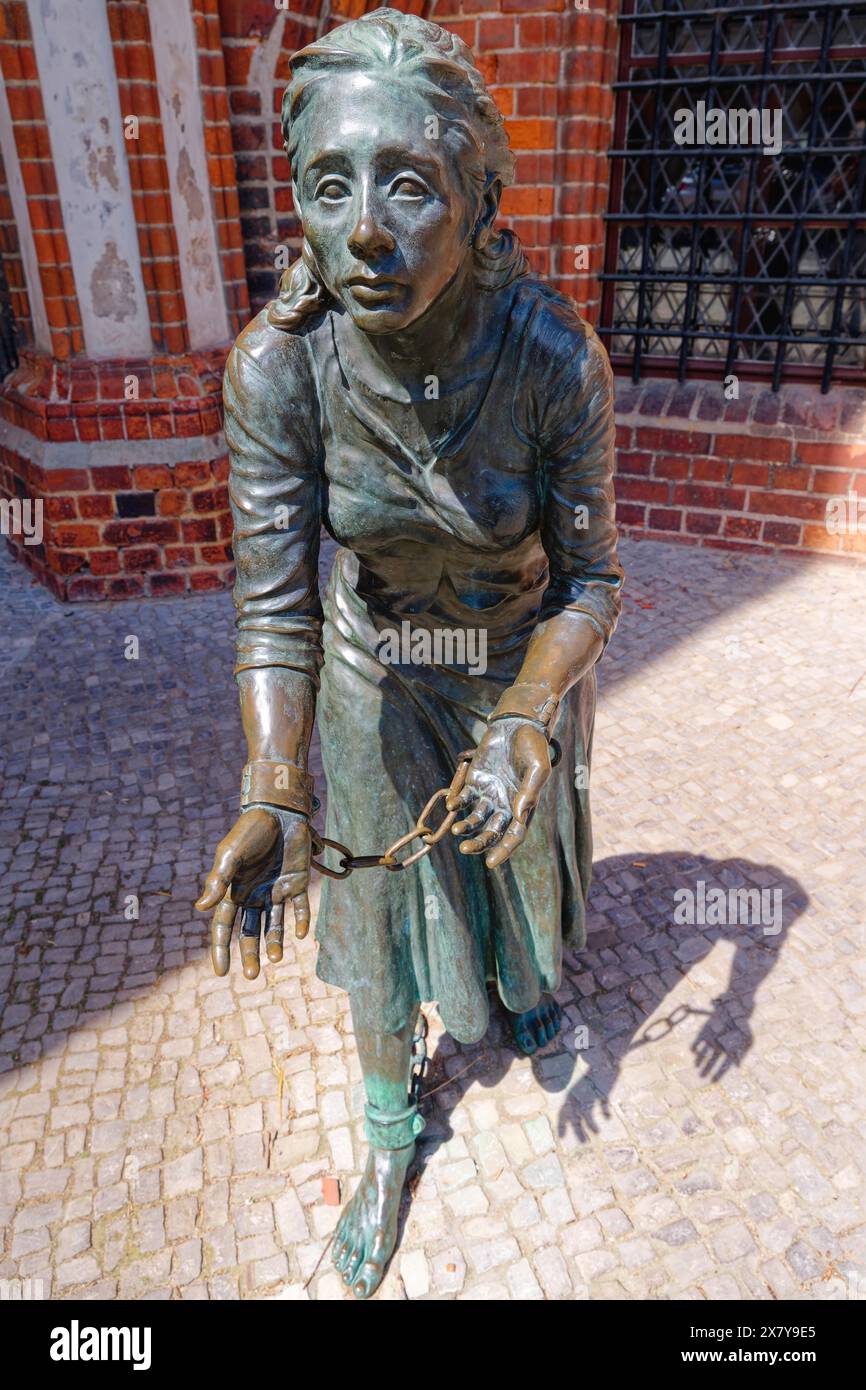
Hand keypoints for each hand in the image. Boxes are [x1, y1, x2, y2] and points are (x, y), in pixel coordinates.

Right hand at [195, 807, 312, 979]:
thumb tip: (201, 908)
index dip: (220, 949)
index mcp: (233, 890)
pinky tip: (302, 935)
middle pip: (248, 931)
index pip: (224, 925)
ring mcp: (276, 890)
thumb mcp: (230, 854)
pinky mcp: (297, 883)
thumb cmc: (250, 830)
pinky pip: (300, 908)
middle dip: (249, 954)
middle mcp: (253, 894)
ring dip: (274, 943)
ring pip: (273, 925)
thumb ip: (218, 881)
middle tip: (252, 975)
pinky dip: (301, 921)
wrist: (279, 811)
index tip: (221, 972)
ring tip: (276, 960)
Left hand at [446, 718, 553, 868]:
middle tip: (466, 850)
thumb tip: (519, 815)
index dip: (503, 851)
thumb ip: (529, 791)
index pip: (513, 835)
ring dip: (466, 828)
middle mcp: (505, 804)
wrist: (517, 722)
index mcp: (523, 806)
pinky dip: (456, 804)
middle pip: (491, 832)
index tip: (490, 863)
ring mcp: (488, 793)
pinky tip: (452, 805)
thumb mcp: (537, 768)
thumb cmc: (533, 745)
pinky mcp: (474, 780)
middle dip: (479, 844)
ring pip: (475, 819)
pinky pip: (463, 799)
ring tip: (458, 830)